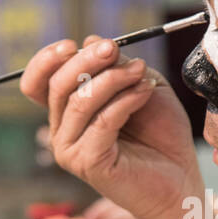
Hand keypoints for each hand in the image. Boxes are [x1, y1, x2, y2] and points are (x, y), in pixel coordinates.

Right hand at [19, 35, 199, 218]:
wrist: (180, 177)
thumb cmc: (161, 134)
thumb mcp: (140, 84)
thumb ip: (116, 66)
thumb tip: (89, 41)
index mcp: (66, 113)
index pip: (37, 83)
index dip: (47, 60)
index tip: (73, 43)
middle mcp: (62, 132)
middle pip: (57, 86)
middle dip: (86, 61)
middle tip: (113, 48)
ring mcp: (72, 150)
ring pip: (79, 102)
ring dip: (112, 78)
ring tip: (140, 72)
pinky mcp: (89, 164)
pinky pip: (102, 121)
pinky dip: (125, 100)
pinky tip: (145, 91)